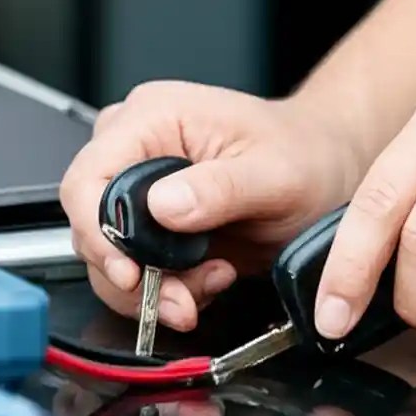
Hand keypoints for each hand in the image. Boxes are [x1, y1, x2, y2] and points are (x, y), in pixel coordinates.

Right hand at [61, 81, 361, 331]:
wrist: (327, 167)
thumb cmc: (306, 153)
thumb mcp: (276, 173)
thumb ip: (220, 189)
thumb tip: (163, 206)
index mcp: (153, 117)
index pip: (89, 178)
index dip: (98, 231)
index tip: (130, 272)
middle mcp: (135, 147)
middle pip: (93, 224)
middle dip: (134, 273)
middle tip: (182, 298)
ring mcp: (140, 187)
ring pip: (110, 255)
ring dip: (154, 287)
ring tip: (211, 282)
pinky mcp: (152, 223)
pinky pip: (135, 267)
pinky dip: (166, 289)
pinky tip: (210, 278)